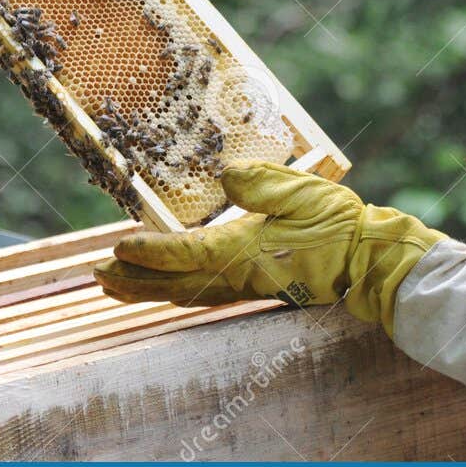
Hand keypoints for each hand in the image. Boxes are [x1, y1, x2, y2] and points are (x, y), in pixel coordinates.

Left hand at [94, 161, 445, 333]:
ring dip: (146, 289)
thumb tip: (224, 173)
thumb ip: (262, 184)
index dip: (151, 252)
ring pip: (184, 292)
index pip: (188, 254)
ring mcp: (244, 285)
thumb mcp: (303, 193)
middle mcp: (238, 274)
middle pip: (174, 283)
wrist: (368, 260)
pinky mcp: (252, 286)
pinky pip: (201, 293)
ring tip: (113, 284)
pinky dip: (172, 290)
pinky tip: (164, 286)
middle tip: (97, 274)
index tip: (118, 246)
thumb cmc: (339, 225)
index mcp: (246, 251)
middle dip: (134, 280)